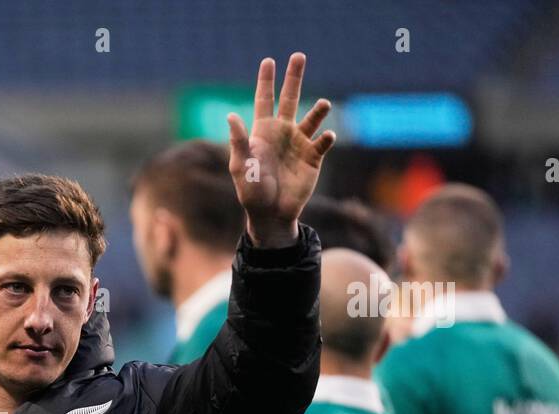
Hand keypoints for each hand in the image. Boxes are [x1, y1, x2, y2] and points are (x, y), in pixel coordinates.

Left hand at [227, 52, 334, 245]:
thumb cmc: (251, 191)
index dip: (265, 81)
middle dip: (293, 78)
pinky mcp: (313, 158)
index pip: (263, 101)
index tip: (269, 61)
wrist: (270, 214)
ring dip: (318, 111)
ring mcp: (298, 144)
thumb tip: (231, 115)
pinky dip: (326, 138)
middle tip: (299, 55)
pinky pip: (322, 143)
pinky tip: (328, 136)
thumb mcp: (240, 166)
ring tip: (322, 104)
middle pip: (289, 99)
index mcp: (262, 132)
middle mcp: (282, 133)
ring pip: (311, 119)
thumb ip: (238, 141)